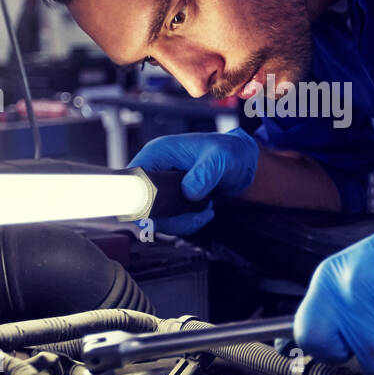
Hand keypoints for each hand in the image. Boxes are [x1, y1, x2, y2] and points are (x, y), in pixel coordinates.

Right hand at [128, 127, 258, 233]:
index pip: (132, 180)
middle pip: (141, 206)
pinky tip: (204, 214)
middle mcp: (156, 170)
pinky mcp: (172, 199)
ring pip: (155, 218)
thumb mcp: (219, 159)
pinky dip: (186, 223)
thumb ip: (204, 174)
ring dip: (179, 223)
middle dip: (166, 219)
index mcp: (158, 154)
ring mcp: (162, 186)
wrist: (241, 161)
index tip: (157, 215)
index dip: (139, 200)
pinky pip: (169, 220)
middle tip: (192, 217)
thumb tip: (188, 192)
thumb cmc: (228, 151)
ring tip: (205, 213)